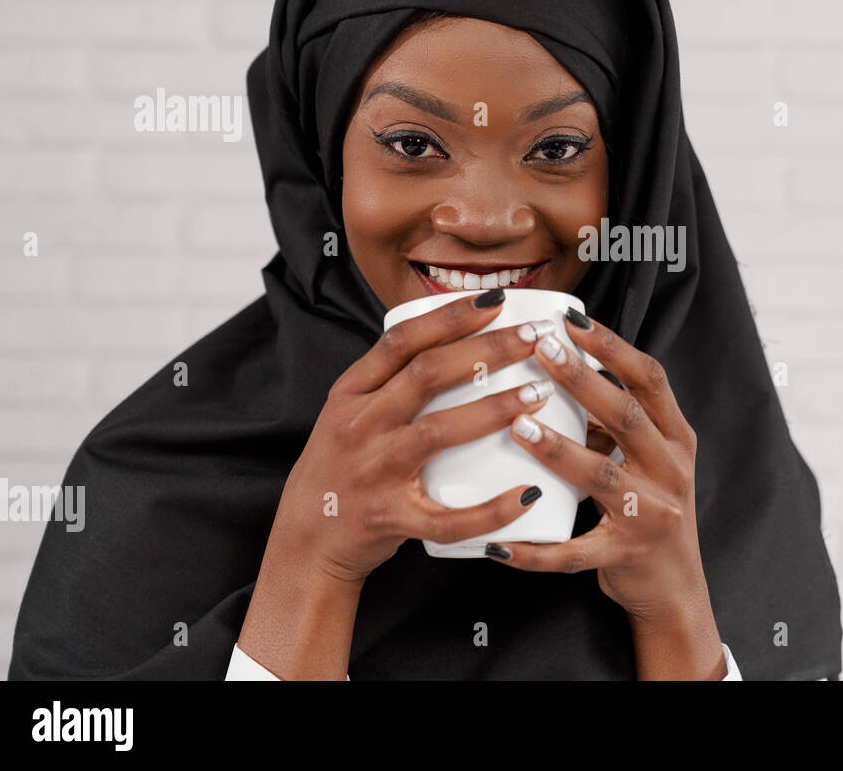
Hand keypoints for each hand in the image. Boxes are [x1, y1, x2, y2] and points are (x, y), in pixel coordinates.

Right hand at [271, 291, 556, 585]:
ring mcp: (374, 473)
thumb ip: (389, 381)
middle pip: (426, 374)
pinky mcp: (391, 519)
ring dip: (493, 409)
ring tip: (538, 393)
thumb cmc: (339, 471)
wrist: (303, 542)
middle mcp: (359, 426)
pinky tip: (528, 493)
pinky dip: (491, 509)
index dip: (449, 317)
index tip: (495, 301)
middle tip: (533, 337)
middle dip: (486, 350)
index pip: (400, 341)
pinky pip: (448, 519)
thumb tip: (454, 339)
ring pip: (437, 432)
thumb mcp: (348, 414)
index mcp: (350, 394)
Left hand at [485, 309, 711, 628]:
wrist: (674, 586)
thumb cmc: (649, 508)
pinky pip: (574, 553)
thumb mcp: (646, 457)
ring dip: (558, 450)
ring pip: (602, 478)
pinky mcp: (624, 556)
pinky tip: (500, 543)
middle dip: (582, 379)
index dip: (612, 346)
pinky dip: (535, 550)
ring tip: (518, 426)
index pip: (650, 379)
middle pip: (626, 416)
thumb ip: (612, 421)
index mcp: (675, 438)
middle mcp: (670, 471)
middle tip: (540, 349)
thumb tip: (559, 370)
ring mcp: (649, 515)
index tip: (572, 320)